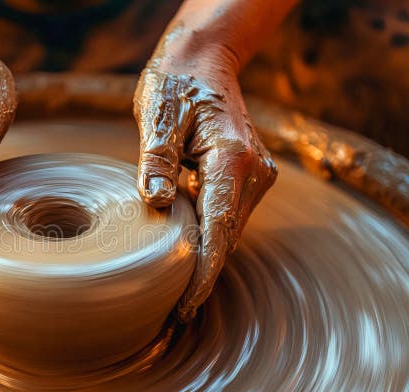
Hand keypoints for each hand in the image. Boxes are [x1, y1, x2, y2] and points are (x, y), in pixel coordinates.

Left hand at [134, 49, 276, 322]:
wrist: (203, 60)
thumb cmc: (177, 81)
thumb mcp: (159, 114)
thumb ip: (156, 159)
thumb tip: (155, 200)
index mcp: (232, 158)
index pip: (220, 228)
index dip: (204, 272)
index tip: (186, 305)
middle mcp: (253, 171)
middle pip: (228, 236)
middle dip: (204, 274)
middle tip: (173, 313)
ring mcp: (254, 175)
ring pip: (229, 229)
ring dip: (206, 258)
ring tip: (176, 295)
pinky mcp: (244, 177)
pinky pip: (227, 216)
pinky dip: (208, 238)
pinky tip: (185, 256)